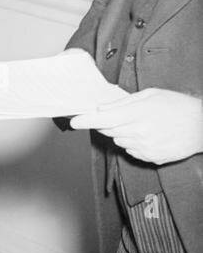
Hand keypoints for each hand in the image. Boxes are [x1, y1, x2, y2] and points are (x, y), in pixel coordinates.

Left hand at [71, 89, 202, 164]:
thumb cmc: (178, 106)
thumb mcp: (151, 95)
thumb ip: (124, 102)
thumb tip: (102, 108)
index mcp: (138, 113)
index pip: (104, 119)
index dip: (86, 120)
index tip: (74, 121)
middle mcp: (139, 132)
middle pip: (108, 131)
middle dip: (107, 123)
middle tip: (119, 115)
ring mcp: (146, 147)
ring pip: (119, 141)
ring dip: (122, 133)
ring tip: (141, 124)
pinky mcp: (152, 157)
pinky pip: (132, 151)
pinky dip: (134, 143)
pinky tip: (149, 135)